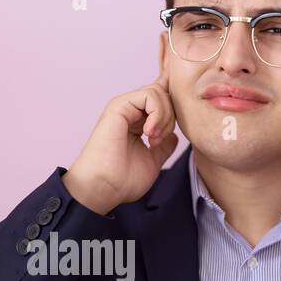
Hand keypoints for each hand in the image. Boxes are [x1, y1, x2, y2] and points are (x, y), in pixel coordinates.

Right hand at [63, 65, 179, 215]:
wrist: (103, 188)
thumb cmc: (122, 181)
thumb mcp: (152, 161)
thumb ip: (164, 146)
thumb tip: (174, 135)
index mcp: (136, 122)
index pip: (159, 100)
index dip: (173, 103)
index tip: (176, 125)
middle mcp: (130, 111)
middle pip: (164, 94)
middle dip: (171, 117)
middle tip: (159, 142)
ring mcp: (124, 107)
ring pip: (158, 92)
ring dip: (164, 117)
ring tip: (154, 140)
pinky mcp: (119, 106)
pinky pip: (150, 95)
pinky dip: (157, 113)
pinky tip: (150, 134)